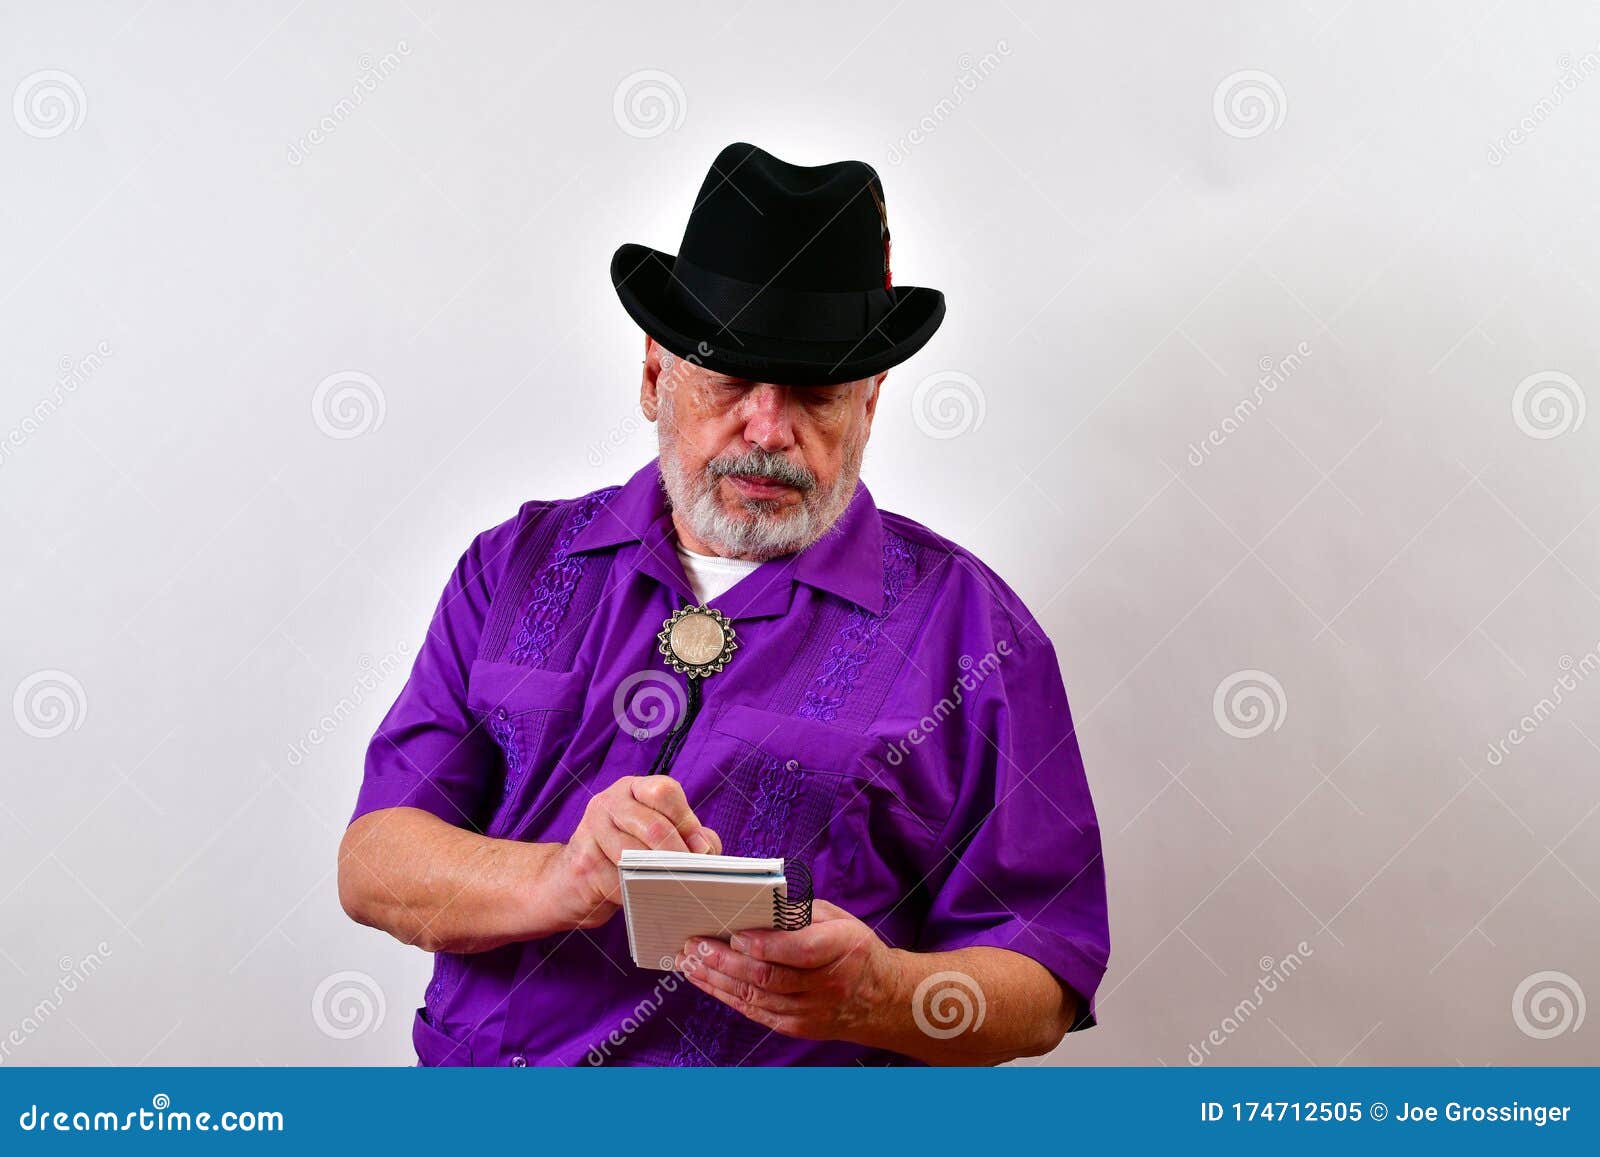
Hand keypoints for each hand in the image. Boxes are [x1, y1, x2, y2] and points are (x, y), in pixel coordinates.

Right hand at [550, 776, 720, 929]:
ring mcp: (591, 831)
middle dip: (680, 855)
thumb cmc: (625, 853)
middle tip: (693, 874)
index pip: (664, 792)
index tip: (700, 848)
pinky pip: (621, 881)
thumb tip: (706, 849)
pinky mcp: (584, 864)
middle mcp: (608, 803)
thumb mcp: (656, 835)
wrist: (571, 880)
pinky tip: (647, 896)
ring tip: (675, 886)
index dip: (687, 821)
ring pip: (638, 856)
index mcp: (632, 789)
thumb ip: (688, 834)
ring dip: (662, 876)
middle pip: (654, 826)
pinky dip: (640, 892)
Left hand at [674, 899, 898, 1041]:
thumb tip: (756, 905)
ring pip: (755, 996)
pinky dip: (725, 996)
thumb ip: (801, 913)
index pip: (800, 951)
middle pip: (769, 976)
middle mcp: (825, 985)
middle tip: (695, 944)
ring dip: (716, 979)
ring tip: (689, 961)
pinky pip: (754, 1011)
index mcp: (841, 949)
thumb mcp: (838, 919)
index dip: (765, 945)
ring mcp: (809, 1011)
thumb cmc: (853, 949)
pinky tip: (704, 981)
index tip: (735, 934)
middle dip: (725, 961)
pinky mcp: (795, 1026)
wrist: (879, 999)